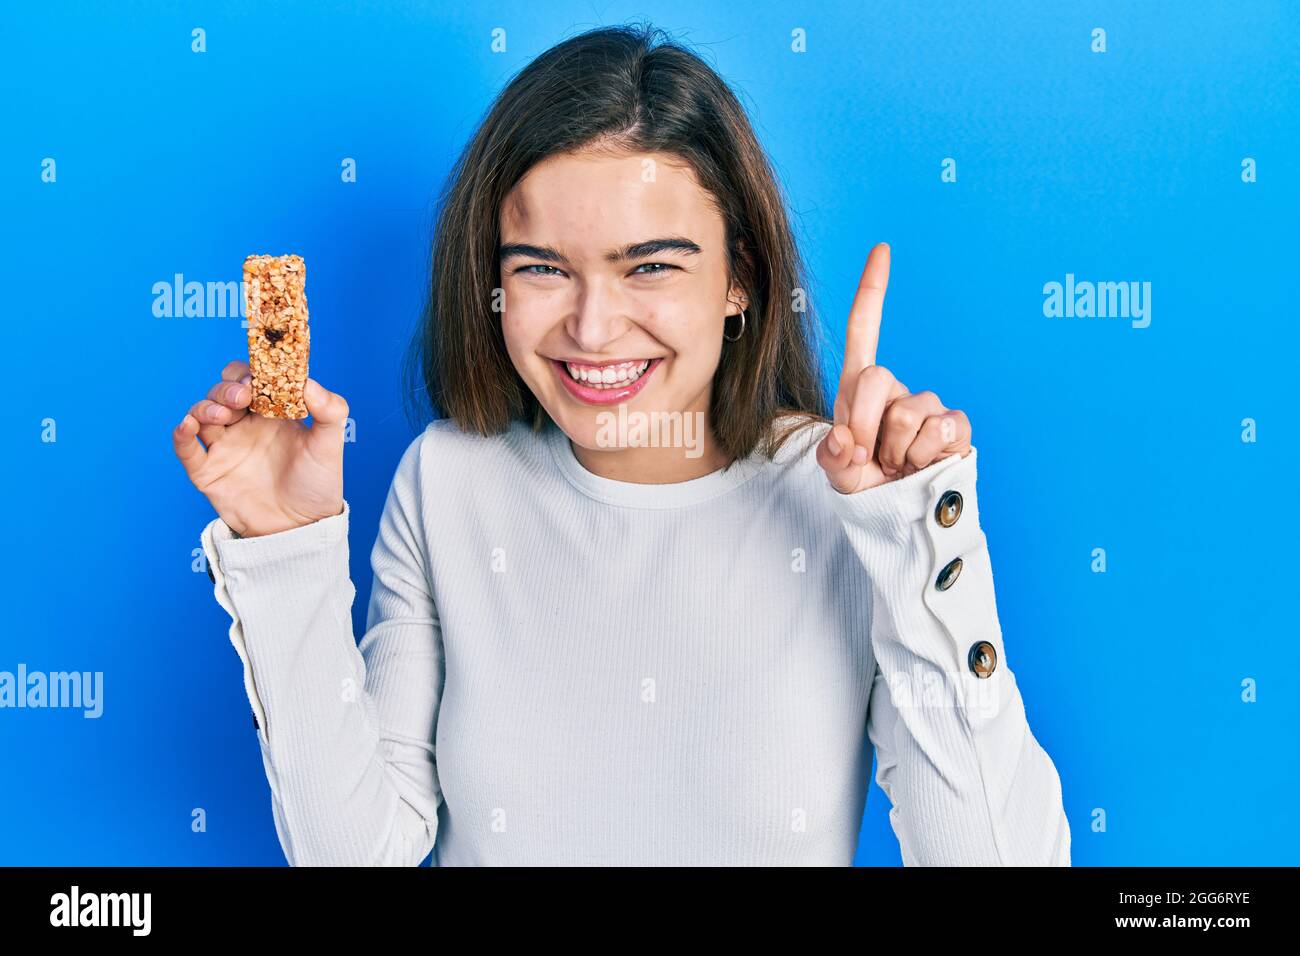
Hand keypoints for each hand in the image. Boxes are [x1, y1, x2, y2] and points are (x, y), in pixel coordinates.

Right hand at [173, 360, 348, 536]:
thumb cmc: (317, 484)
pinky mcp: (208, 471)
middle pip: (223, 391)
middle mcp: (244, 425)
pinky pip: (186, 448)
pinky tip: (188, 425)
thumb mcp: (330, 445)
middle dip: (228, 387)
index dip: (251, 371)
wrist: (302, 529)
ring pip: (202, 412)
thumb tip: (308, 381)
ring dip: (207, 406)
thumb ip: (330, 410)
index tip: (259, 374)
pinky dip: (182, 434)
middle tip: (243, 396)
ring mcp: (224, 447)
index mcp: (271, 412)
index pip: (251, 378)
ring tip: (224, 414)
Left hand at [816, 243, 971, 494]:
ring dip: (896, 449)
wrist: (901, 516)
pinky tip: (922, 466)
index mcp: (859, 389)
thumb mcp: (838, 473)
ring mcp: (928, 405)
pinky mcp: (955, 427)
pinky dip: (925, 455)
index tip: (883, 249)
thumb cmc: (867, 487)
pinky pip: (941, 429)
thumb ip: (832, 457)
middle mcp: (896, 389)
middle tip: (869, 455)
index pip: (865, 331)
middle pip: (877, 378)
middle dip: (863, 423)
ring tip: (897, 465)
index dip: (873, 291)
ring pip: (908, 412)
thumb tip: (846, 441)